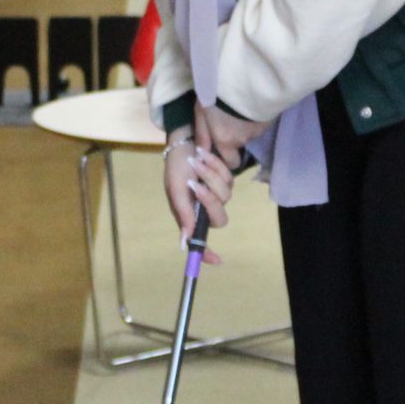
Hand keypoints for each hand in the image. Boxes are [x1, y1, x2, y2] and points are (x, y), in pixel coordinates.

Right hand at [162, 128, 234, 257]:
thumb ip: (183, 214)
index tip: (218, 261)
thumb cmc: (175, 167)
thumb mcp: (176, 189)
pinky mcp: (225, 180)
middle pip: (220, 219)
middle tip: (195, 184)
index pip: (201, 240)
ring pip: (226, 196)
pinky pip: (229, 179)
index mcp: (190, 216)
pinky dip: (216, 166)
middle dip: (209, 200)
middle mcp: (204, 209)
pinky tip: (203, 155)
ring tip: (196, 160)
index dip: (207, 253)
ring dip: (210, 175)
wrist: (184, 142)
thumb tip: (185, 242)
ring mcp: (217, 195)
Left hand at [193, 101, 269, 173]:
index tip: (222, 146)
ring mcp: (259, 129)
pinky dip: (254, 116)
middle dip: (237, 139)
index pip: (231, 163)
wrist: (243, 79)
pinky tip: (249, 103)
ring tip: (239, 107)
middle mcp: (244, 140)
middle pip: (241, 146)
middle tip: (230, 123)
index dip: (227, 157)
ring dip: (245, 124)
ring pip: (251, 132)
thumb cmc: (217, 96)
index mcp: (226, 141)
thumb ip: (201, 134)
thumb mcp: (201, 112)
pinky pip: (260, 121)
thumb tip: (200, 153)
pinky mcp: (270, 118)